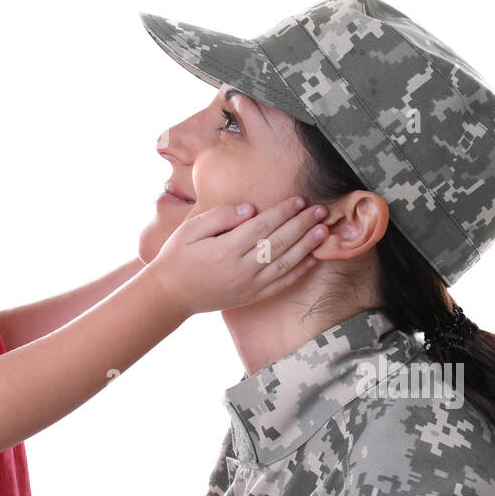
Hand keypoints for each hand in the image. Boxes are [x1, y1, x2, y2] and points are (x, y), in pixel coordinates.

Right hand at [143, 197, 328, 318]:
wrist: (170, 294)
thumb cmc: (178, 257)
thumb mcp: (190, 230)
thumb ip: (220, 217)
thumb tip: (249, 209)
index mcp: (226, 249)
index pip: (262, 227)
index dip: (283, 212)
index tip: (299, 199)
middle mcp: (241, 269)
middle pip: (279, 243)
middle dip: (302, 225)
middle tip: (322, 210)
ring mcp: (248, 285)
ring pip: (285, 264)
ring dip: (307, 246)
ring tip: (323, 231)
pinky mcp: (251, 296)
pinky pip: (280, 284)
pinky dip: (298, 272)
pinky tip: (312, 259)